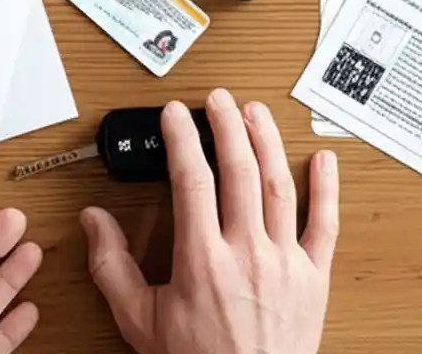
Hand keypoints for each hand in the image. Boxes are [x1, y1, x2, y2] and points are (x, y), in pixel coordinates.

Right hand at [82, 89, 339, 353]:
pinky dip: (327, 189)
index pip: (191, 180)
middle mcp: (247, 253)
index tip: (175, 115)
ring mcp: (285, 263)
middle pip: (239, 171)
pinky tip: (323, 159)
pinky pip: (325, 224)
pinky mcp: (314, 278)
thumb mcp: (140, 320)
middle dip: (227, 126)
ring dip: (268, 142)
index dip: (181, 139)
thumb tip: (94, 221)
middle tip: (218, 99)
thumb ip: (111, 266)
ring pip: (279, 187)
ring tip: (256, 112)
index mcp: (202, 261)